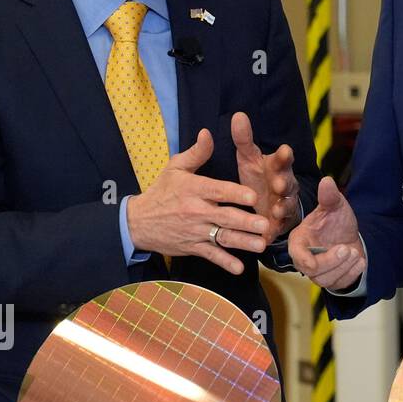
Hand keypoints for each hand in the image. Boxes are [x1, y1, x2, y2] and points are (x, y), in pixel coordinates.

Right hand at [125, 128, 269, 274]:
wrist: (137, 222)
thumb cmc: (162, 191)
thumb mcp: (175, 168)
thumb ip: (197, 153)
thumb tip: (208, 133)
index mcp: (194, 189)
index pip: (218, 191)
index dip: (236, 194)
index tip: (253, 196)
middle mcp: (196, 211)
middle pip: (224, 217)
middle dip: (246, 222)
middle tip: (265, 224)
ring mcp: (195, 231)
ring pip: (222, 237)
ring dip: (242, 242)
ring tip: (260, 245)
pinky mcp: (193, 247)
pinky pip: (211, 256)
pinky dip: (224, 262)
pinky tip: (239, 268)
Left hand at [231, 111, 300, 243]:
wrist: (268, 204)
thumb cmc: (258, 177)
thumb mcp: (249, 158)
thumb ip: (244, 139)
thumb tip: (238, 114)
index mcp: (276, 166)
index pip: (283, 158)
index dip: (284, 155)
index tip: (284, 149)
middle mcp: (284, 184)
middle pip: (288, 181)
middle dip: (284, 182)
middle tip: (278, 183)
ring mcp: (284, 203)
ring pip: (287, 204)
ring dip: (283, 206)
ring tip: (277, 209)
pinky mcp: (280, 222)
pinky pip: (280, 226)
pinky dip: (275, 228)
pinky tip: (269, 232)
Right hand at [289, 176, 366, 291]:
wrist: (349, 236)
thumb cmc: (335, 221)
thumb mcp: (335, 207)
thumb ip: (329, 197)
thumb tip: (327, 181)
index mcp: (300, 241)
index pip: (296, 253)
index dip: (303, 259)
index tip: (313, 262)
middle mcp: (305, 259)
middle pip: (312, 270)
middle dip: (330, 261)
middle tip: (346, 249)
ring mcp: (318, 272)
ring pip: (326, 279)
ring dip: (343, 267)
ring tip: (353, 252)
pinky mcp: (332, 280)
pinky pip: (339, 283)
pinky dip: (351, 273)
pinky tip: (359, 261)